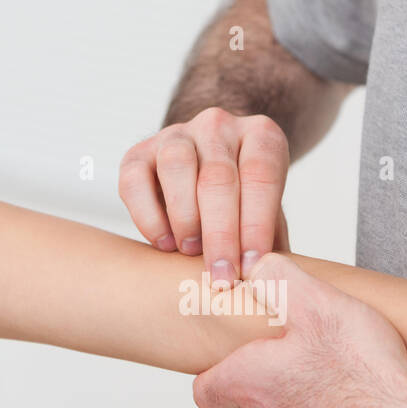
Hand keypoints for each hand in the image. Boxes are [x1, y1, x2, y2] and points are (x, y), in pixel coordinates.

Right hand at [119, 107, 289, 285]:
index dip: (256, 224)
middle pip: (218, 176)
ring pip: (176, 166)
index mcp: (260, 135)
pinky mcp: (138, 152)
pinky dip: (147, 216)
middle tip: (221, 276)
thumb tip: (270, 280)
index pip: (260, 175)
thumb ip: (272, 242)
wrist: (206, 174)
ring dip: (184, 217)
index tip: (252, 267)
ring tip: (190, 252)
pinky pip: (134, 180)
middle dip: (220, 233)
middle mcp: (218, 126)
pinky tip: (164, 243)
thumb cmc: (244, 206)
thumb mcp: (269, 215)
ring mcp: (175, 135)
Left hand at [193, 251, 406, 407]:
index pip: (204, 392)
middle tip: (279, 346)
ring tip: (319, 360)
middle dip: (254, 374)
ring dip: (290, 390)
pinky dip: (322, 406)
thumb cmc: (361, 371)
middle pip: (242, 401)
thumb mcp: (314, 302)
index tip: (228, 352)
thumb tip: (255, 265)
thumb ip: (276, 277)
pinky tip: (348, 383)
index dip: (212, 370)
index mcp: (248, 385)